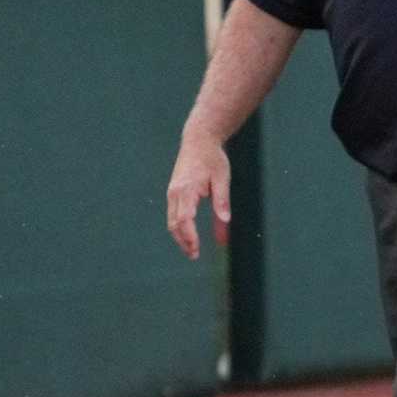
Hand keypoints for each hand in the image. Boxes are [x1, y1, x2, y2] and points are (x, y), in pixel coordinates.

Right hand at [166, 135, 230, 259]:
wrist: (198, 141)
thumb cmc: (213, 158)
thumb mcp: (222, 178)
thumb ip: (222, 200)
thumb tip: (225, 222)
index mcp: (186, 189)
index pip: (184, 219)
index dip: (189, 236)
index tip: (196, 249)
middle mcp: (175, 192)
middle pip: (174, 223)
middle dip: (183, 241)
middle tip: (194, 255)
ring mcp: (172, 192)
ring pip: (171, 220)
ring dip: (180, 236)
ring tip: (192, 250)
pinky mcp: (173, 192)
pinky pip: (173, 214)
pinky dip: (179, 227)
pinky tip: (189, 236)